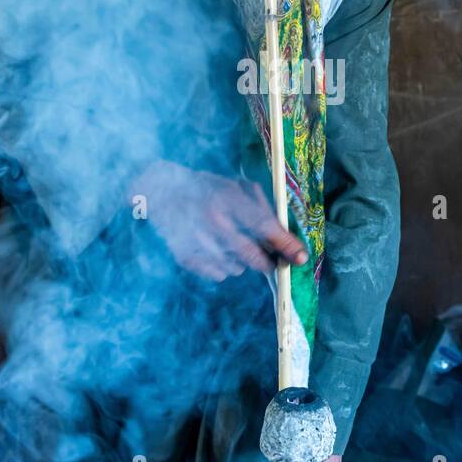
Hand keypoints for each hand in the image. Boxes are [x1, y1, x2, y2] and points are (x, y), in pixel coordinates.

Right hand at [133, 159, 306, 281]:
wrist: (161, 192)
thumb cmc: (205, 188)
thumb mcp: (234, 186)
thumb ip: (260, 207)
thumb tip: (285, 235)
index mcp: (227, 199)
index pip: (264, 227)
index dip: (285, 244)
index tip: (300, 258)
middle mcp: (212, 222)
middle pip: (253, 256)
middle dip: (268, 262)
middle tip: (271, 259)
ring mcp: (197, 242)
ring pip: (237, 269)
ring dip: (242, 262)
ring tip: (230, 243)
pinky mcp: (185, 257)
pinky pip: (218, 275)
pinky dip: (223, 268)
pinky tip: (215, 250)